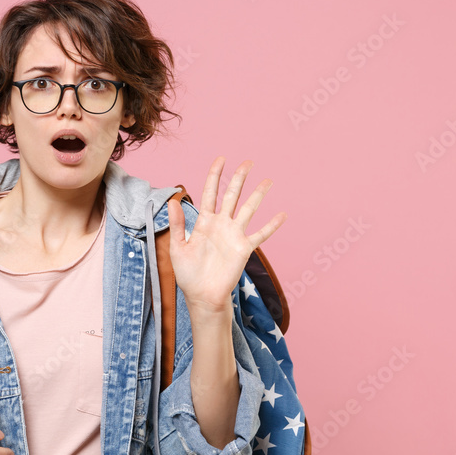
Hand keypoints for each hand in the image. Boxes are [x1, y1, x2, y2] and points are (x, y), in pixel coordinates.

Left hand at [166, 157, 286, 315]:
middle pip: (232, 195)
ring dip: (258, 195)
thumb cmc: (188, 273)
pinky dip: (272, 225)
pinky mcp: (244, 248)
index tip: (221, 159)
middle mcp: (221, 224)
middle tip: (248, 162)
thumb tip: (173, 200)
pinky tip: (282, 215)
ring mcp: (234, 235)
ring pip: (248, 209)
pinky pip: (261, 234)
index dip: (215, 175)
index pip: (210, 192)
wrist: (202, 295)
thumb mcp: (177, 247)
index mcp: (204, 222)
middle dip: (239, 178)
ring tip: (268, 180)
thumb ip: (177, 224)